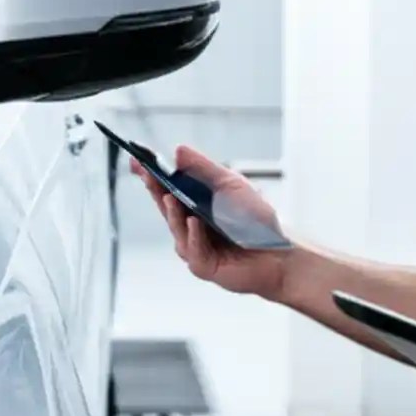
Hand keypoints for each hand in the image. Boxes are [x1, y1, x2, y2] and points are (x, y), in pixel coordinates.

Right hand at [131, 145, 291, 298]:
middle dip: (154, 189)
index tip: (136, 161)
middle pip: (166, 207)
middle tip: (145, 173)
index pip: (166, 189)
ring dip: (173, 213)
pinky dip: (194, 234)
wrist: (279, 252)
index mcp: (193, 206)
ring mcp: (195, 247)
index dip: (150, 176)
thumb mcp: (230, 185)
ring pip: (176, 229)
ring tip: (170, 196)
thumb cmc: (256, 218)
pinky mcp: (204, 266)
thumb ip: (203, 168)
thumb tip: (177, 150)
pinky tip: (194, 221)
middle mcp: (190, 227)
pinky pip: (193, 249)